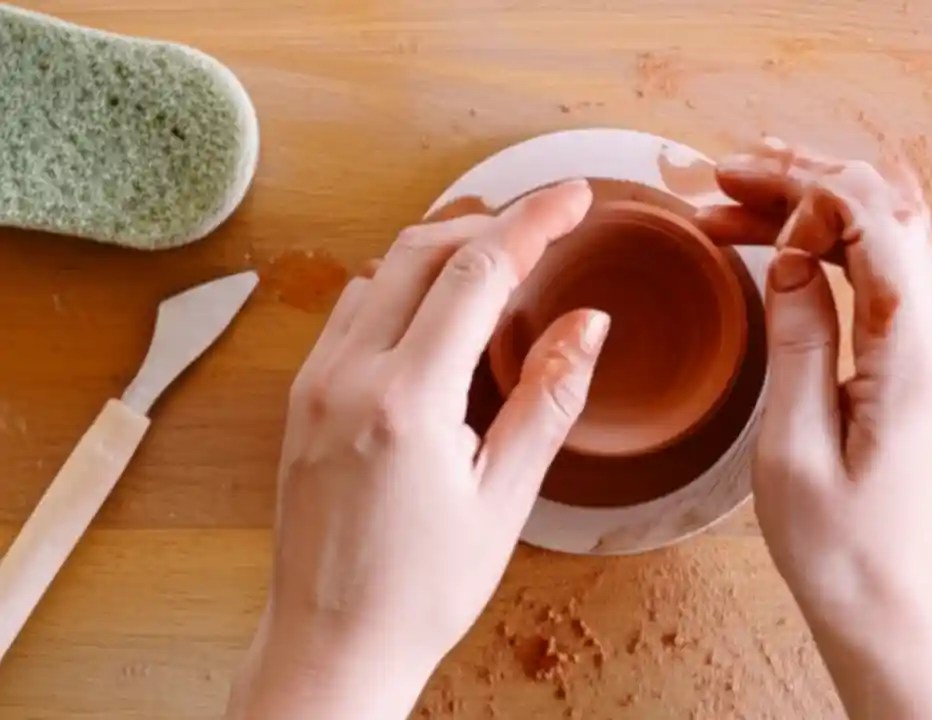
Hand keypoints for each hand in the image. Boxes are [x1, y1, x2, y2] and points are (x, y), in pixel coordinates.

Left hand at [226, 181, 609, 719]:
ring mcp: (314, 383)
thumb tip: (588, 322)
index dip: (533, 221)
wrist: (331, 645)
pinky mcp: (301, 398)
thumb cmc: (422, 590)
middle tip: (544, 226)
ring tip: (498, 262)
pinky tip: (437, 312)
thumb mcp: (506, 499)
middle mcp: (348, 376)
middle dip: (489, 224)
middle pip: (421, 251)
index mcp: (407, 401)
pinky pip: (350, 310)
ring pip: (378, 272)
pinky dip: (400, 287)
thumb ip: (549, 398)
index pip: (477, 272)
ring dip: (441, 251)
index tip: (574, 198)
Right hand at [699, 138, 931, 624]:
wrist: (880, 595)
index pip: (880, 226)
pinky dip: (829, 245)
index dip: (808, 192)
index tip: (740, 198)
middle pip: (886, 215)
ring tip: (730, 199)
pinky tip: (774, 239)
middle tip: (722, 174)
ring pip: (883, 235)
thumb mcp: (792, 444)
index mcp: (917, 358)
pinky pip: (884, 272)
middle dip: (803, 181)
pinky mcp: (928, 353)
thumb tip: (792, 257)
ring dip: (810, 208)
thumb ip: (799, 338)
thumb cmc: (833, 539)